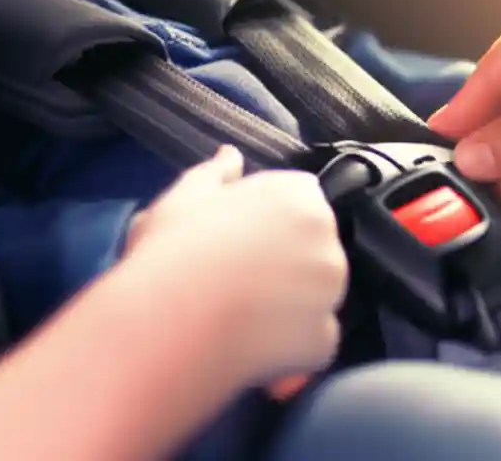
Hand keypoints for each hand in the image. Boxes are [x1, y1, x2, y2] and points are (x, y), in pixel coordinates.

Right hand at [127, 147, 347, 387]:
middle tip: (241, 277)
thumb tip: (231, 155)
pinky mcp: (324, 338)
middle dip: (289, 261)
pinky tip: (254, 343)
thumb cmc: (175, 250)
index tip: (243, 237)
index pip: (303, 200)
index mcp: (298, 196)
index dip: (273, 219)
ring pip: (317, 295)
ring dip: (292, 303)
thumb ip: (216, 173)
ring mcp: (330, 291)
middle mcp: (326, 238)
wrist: (170, 321)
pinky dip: (292, 345)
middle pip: (316, 247)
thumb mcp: (185, 198)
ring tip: (244, 313)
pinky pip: (313, 339)